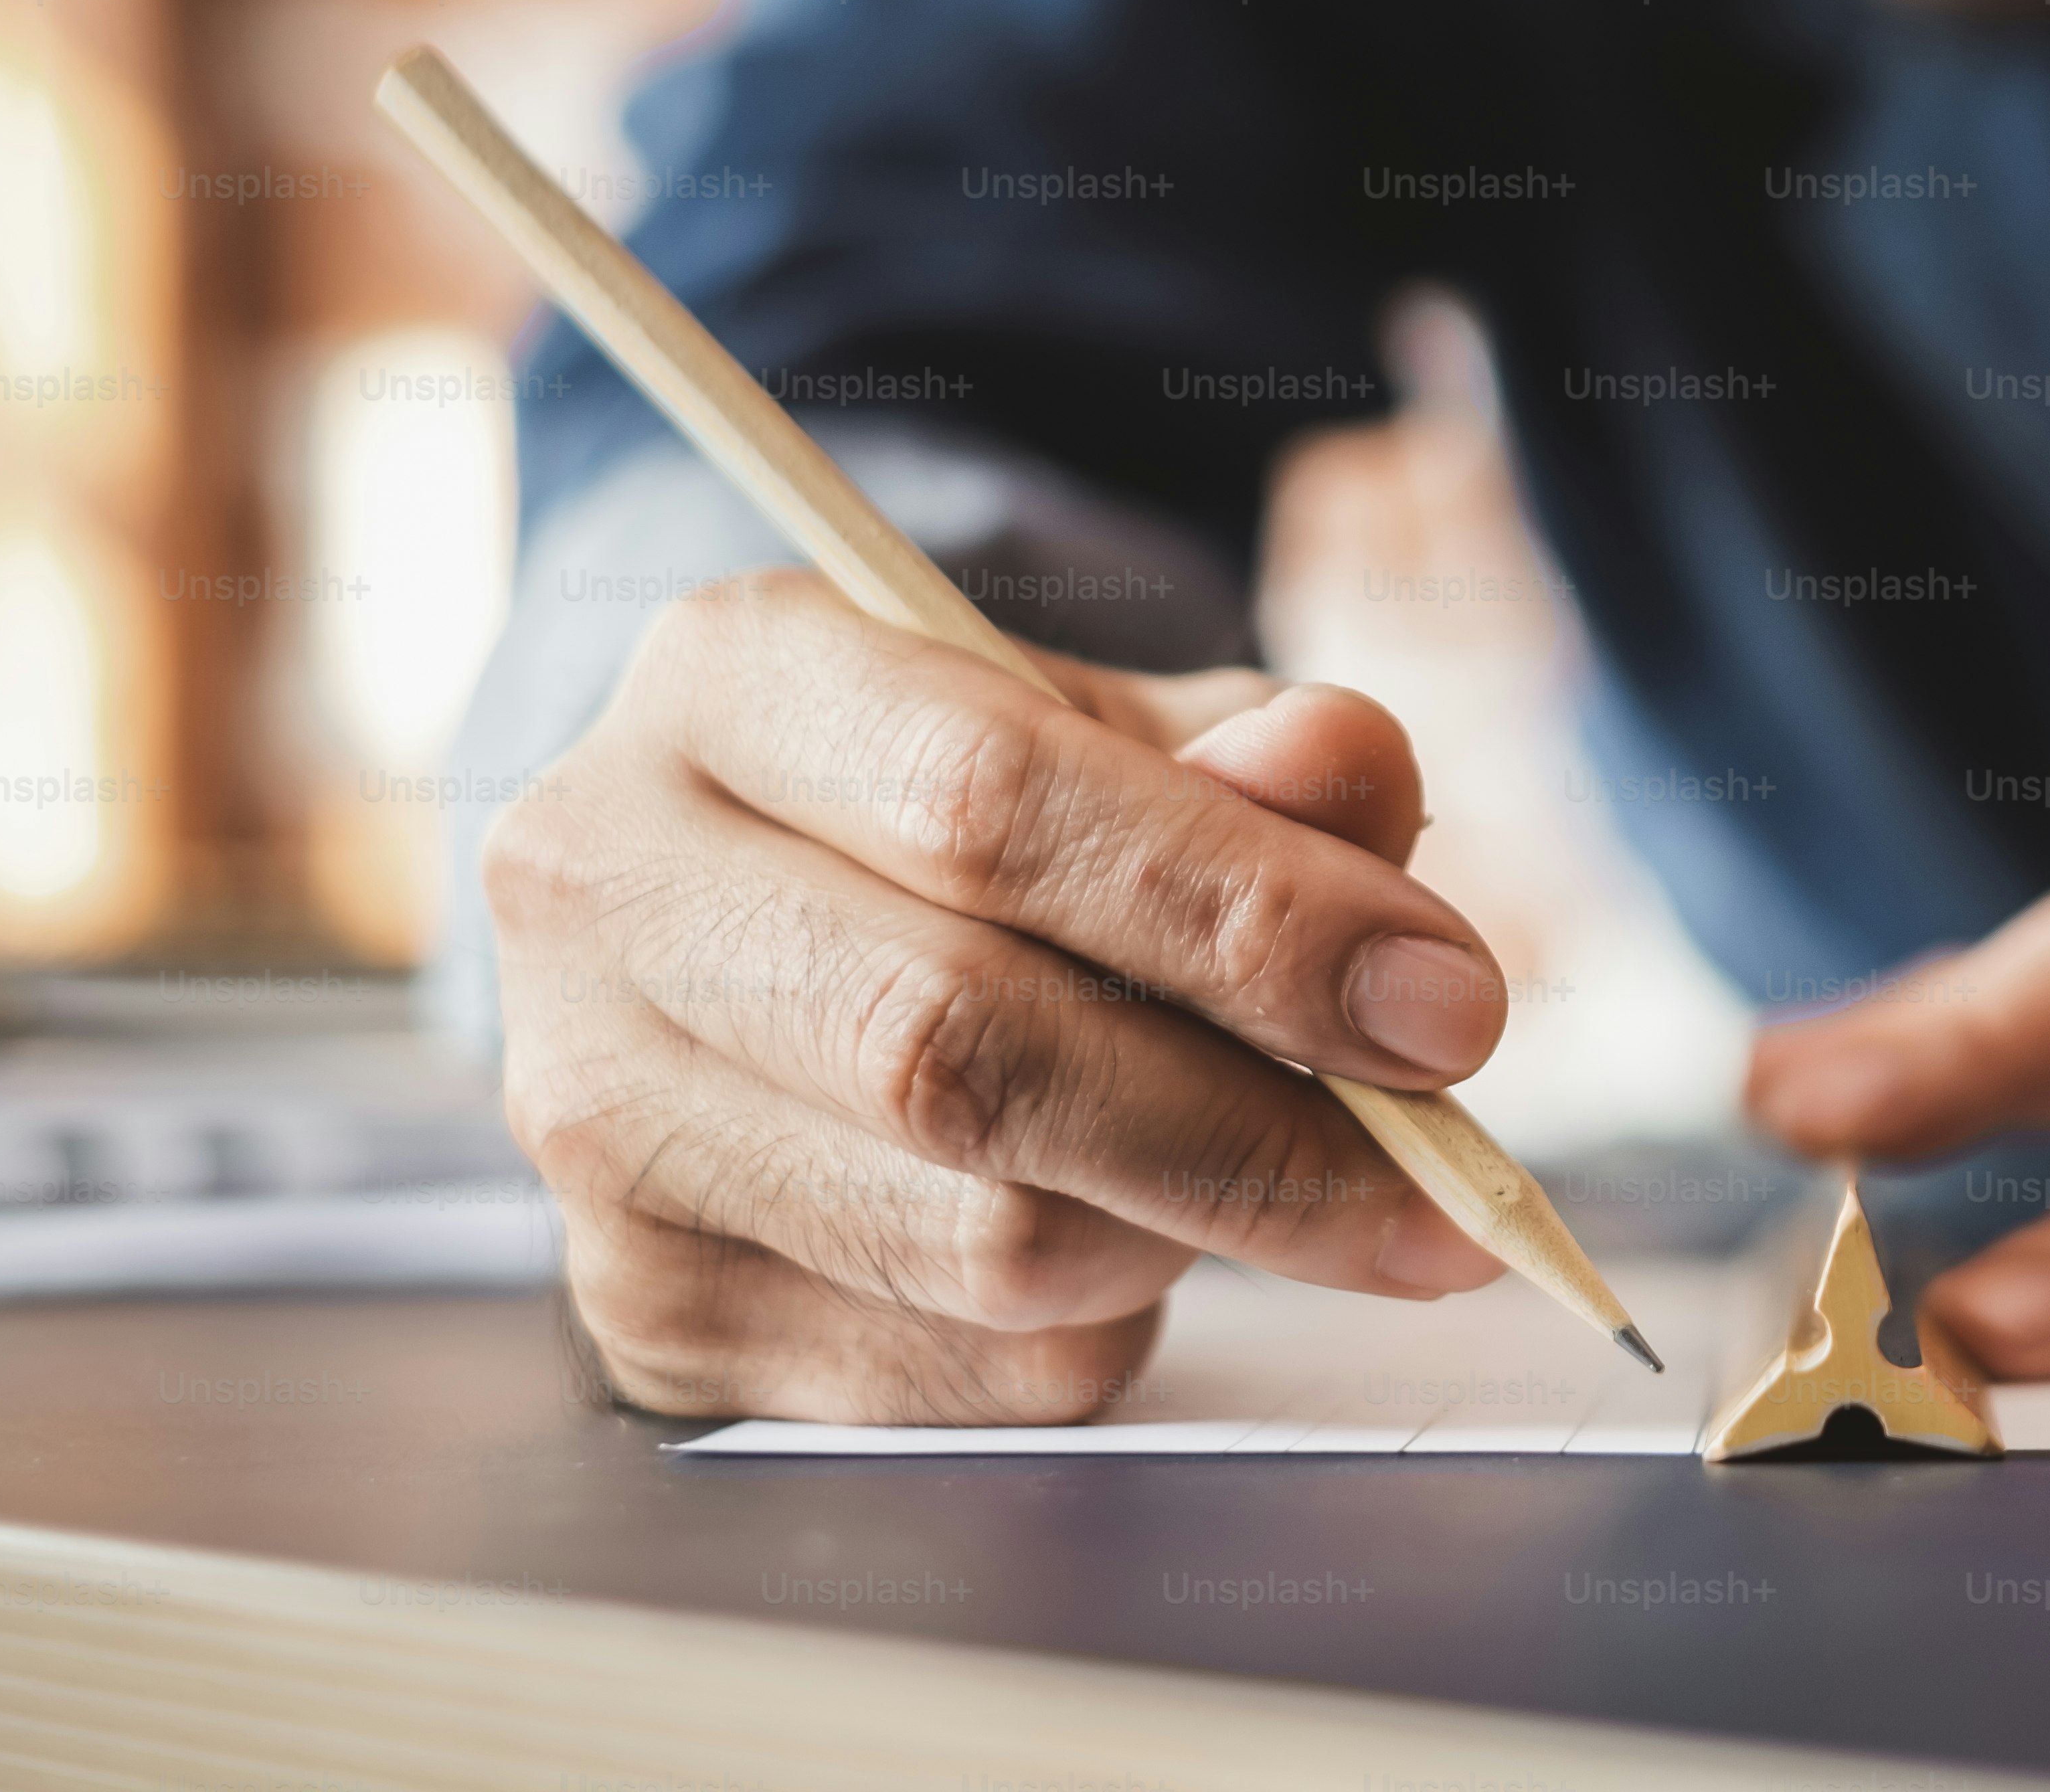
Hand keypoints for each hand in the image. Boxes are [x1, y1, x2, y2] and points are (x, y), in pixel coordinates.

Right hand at [487, 569, 1513, 1420]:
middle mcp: (605, 887)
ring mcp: (599, 1117)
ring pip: (979, 1236)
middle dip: (1259, 1129)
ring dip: (1192, 1232)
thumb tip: (1356, 785)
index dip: (1247, 915)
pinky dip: (1107, 1323)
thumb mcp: (1111, 724)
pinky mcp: (646, 1311)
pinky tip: (1128, 1237)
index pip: (991, 802)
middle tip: (1444, 1172)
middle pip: (967, 1049)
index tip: (1450, 1005)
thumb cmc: (964, 808)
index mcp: (726, 681)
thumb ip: (1250, 755)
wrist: (747, 926)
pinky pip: (962, 1367)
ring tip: (1274, 1173)